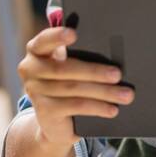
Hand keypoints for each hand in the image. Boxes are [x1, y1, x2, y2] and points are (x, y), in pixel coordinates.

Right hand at [18, 23, 133, 146]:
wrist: (57, 122)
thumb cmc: (70, 83)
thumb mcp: (71, 66)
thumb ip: (81, 54)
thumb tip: (113, 53)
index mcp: (37, 50)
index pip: (44, 39)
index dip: (57, 36)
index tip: (74, 34)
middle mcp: (30, 68)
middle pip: (65, 68)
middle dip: (95, 71)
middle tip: (118, 74)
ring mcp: (34, 90)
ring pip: (74, 88)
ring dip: (103, 92)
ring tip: (125, 95)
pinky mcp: (44, 110)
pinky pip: (75, 106)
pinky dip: (97, 107)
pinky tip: (112, 109)